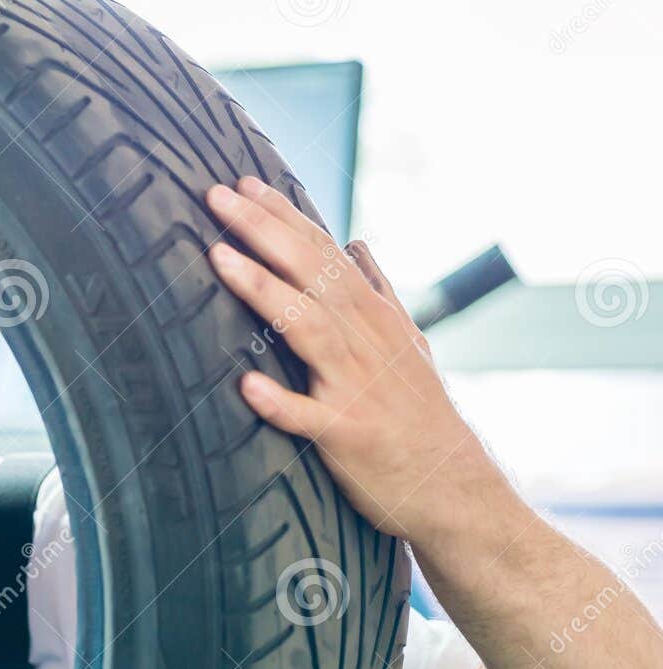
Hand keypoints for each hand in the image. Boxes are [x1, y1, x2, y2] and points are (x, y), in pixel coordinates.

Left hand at [204, 176, 504, 546]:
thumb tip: (358, 244)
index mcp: (371, 316)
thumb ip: (376, 290)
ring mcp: (355, 386)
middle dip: (262, 232)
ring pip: (305, 329)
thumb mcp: (406, 340)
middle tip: (216, 196)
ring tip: (219, 261)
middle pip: (308, 274)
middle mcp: (364, 340)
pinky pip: (307, 417)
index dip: (282, 216)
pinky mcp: (347, 435)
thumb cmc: (417, 411)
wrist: (452, 486)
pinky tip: (246, 385)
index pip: (321, 252)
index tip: (243, 183)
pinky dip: (279, 401)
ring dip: (261, 293)